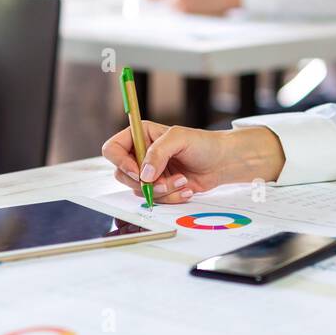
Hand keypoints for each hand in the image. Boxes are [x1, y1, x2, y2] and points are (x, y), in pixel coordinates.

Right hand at [102, 121, 283, 203]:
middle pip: (122, 174)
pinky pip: (154, 199)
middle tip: (164, 181)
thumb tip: (144, 174)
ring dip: (162, 190)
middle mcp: (141, 154)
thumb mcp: (179, 139)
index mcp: (140, 135)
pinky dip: (171, 197)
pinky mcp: (160, 187)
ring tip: (182, 180)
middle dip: (145, 182)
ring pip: (139, 190)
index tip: (139, 171)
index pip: (112, 149)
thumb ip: (158, 152)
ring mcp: (149, 173)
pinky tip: (186, 188)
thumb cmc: (203, 144)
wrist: (222, 162)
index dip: (121, 162)